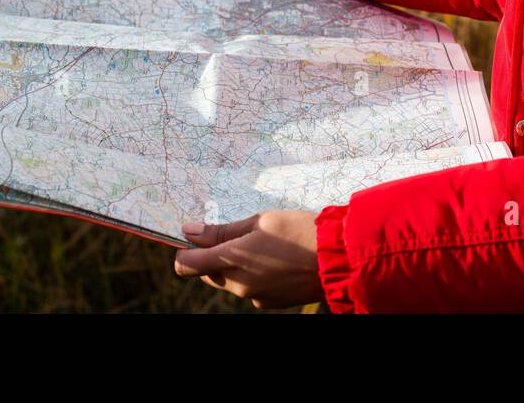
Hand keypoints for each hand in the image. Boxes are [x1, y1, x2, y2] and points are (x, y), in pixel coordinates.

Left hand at [173, 210, 324, 308]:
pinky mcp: (270, 303)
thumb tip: (189, 232)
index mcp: (231, 261)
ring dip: (236, 265)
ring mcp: (255, 297)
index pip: (186, 264)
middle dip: (213, 256)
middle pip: (208, 273)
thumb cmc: (299, 230)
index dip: (185, 250)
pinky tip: (277, 261)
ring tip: (264, 245)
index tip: (195, 236)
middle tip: (236, 234)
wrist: (338, 257)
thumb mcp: (260, 221)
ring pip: (231, 281)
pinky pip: (251, 289)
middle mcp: (238, 285)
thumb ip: (222, 230)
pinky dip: (255, 275)